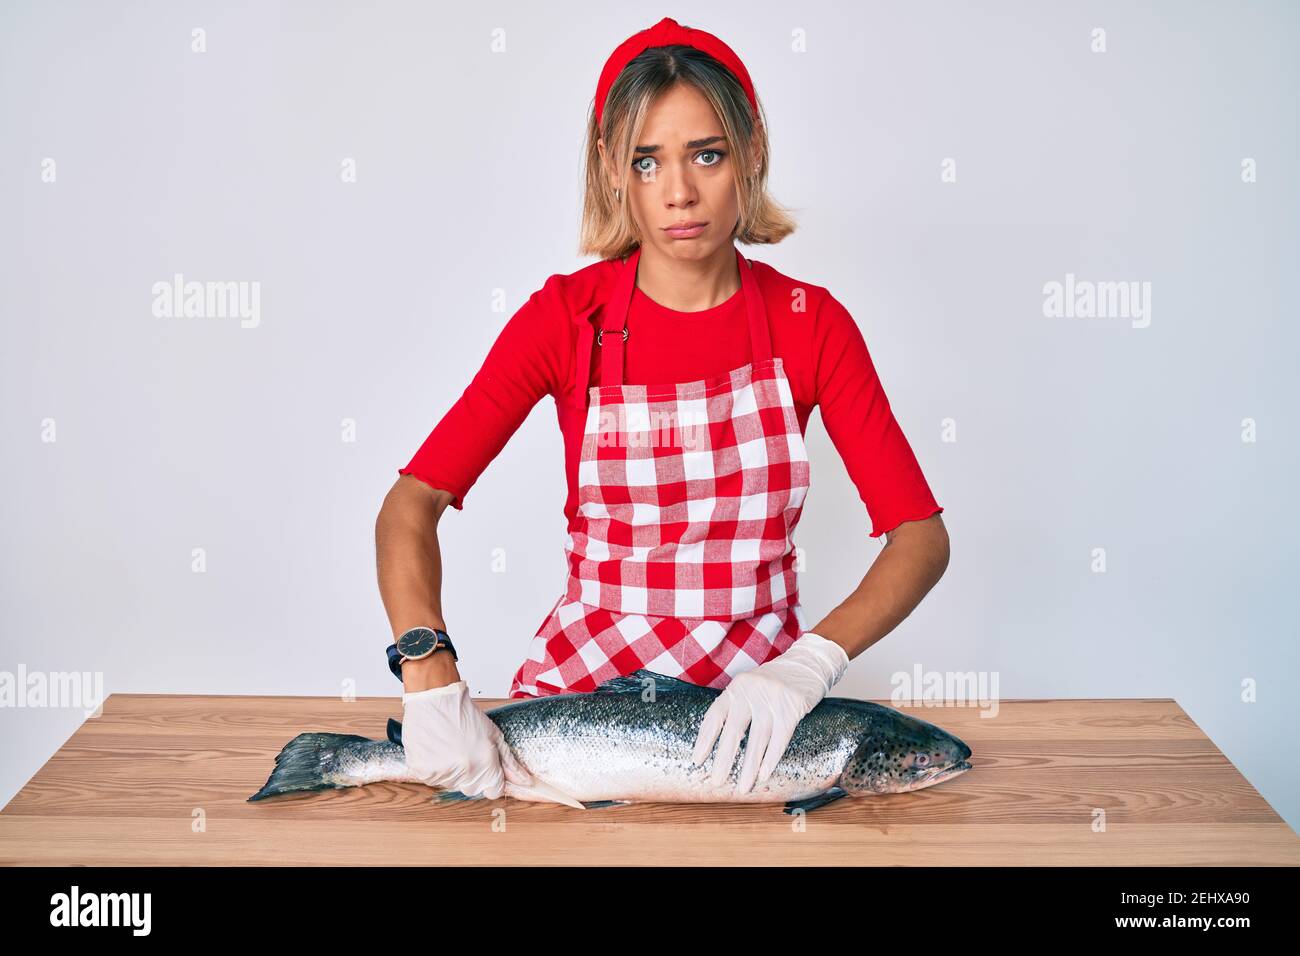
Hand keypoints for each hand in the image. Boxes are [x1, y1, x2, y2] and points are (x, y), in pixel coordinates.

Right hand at [401, 680, 533, 797]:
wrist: (435, 700)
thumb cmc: (464, 715)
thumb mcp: (494, 735)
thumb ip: (510, 763)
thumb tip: (526, 782)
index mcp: (485, 763)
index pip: (494, 791)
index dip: (492, 780)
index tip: (487, 767)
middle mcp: (465, 772)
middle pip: (473, 789)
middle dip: (473, 776)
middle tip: (466, 752)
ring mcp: (443, 773)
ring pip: (453, 785)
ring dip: (453, 772)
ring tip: (450, 747)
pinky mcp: (423, 772)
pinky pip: (434, 780)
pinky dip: (436, 769)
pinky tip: (437, 749)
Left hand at [690, 632, 849, 792]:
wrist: (808, 663)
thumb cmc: (776, 680)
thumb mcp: (750, 686)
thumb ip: (737, 705)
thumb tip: (720, 739)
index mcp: (736, 688)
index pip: (715, 715)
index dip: (705, 739)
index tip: (697, 760)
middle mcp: (751, 692)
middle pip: (733, 731)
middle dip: (724, 760)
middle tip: (716, 782)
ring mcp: (771, 700)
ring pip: (757, 740)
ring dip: (749, 767)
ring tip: (742, 788)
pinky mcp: (791, 708)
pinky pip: (779, 738)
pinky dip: (771, 759)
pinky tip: (764, 774)